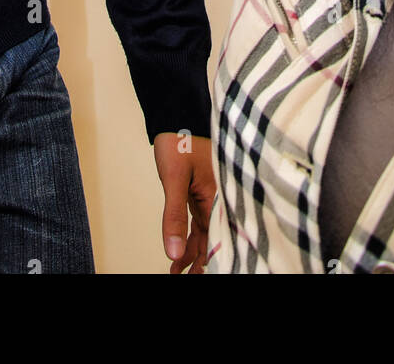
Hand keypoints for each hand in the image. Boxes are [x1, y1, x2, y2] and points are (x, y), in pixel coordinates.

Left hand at [152, 132, 215, 274]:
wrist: (177, 115)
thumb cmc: (179, 140)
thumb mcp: (174, 179)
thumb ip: (174, 216)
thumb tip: (173, 251)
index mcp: (220, 196)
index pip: (219, 240)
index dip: (210, 262)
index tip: (198, 277)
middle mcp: (220, 199)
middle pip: (214, 241)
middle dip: (201, 264)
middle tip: (187, 279)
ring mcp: (211, 198)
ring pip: (206, 236)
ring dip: (192, 255)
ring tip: (178, 274)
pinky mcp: (202, 195)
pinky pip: (199, 225)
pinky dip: (189, 240)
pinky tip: (179, 255)